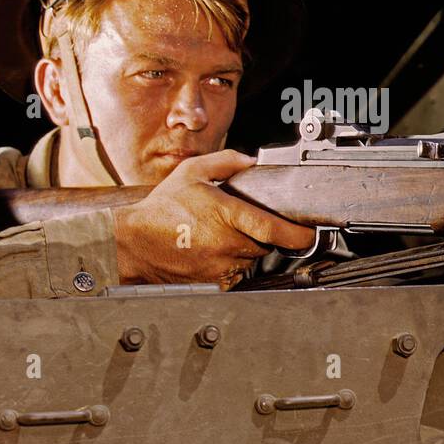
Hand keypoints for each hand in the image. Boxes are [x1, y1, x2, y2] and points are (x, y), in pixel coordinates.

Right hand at [110, 149, 315, 288]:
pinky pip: (238, 273)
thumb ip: (225, 163)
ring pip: (252, 259)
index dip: (297, 233)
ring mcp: (221, 266)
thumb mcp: (191, 172)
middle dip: (263, 233)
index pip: (273, 228)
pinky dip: (234, 263)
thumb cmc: (161, 210)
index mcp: (226, 215)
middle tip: (243, 222)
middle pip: (266, 242)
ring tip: (221, 235)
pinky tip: (213, 250)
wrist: (134, 244)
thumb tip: (250, 161)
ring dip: (247, 248)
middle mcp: (227, 244)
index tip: (308, 233)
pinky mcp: (215, 282)